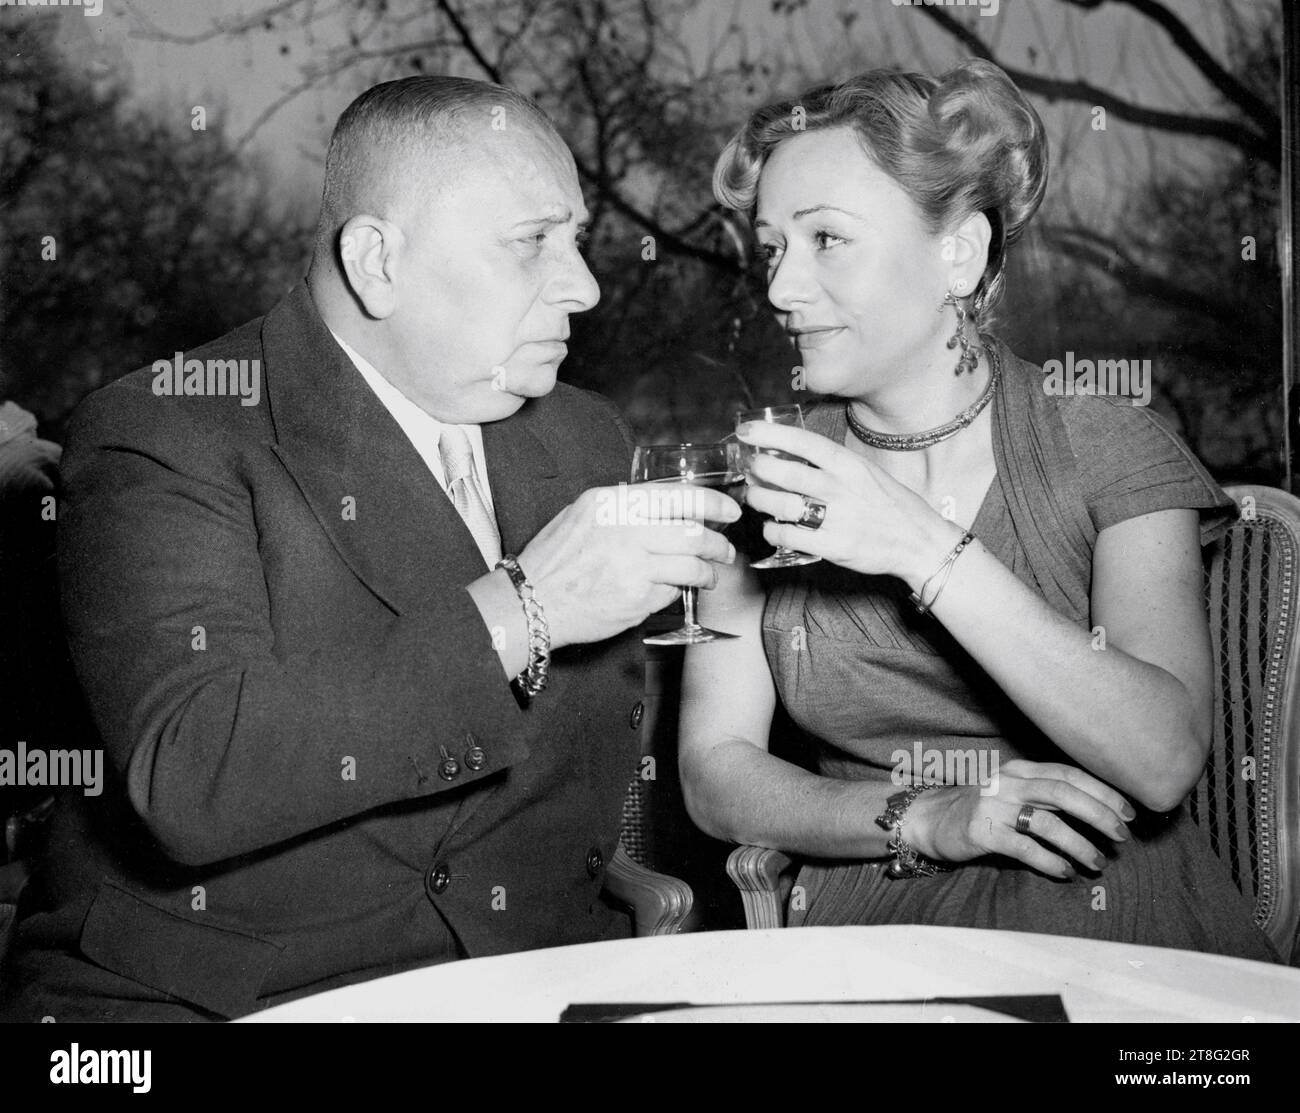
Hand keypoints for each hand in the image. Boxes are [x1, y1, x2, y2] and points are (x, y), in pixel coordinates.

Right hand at [517, 484, 740, 648]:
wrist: (530, 602)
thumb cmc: (556, 559)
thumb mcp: (583, 514)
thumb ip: (624, 508)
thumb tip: (671, 509)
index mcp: (612, 503)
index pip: (678, 496)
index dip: (713, 504)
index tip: (730, 510)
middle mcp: (625, 530)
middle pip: (694, 533)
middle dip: (719, 544)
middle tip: (726, 550)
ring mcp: (632, 566)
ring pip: (692, 566)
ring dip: (708, 572)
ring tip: (709, 575)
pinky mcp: (635, 599)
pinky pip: (672, 592)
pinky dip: (677, 591)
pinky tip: (671, 590)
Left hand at [736, 420, 954, 582]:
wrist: (919, 542)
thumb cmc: (890, 504)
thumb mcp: (866, 471)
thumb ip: (832, 462)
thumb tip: (789, 453)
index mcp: (850, 464)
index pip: (804, 442)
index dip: (771, 435)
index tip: (747, 431)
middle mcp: (842, 488)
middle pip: (786, 473)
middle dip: (758, 469)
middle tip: (749, 469)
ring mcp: (837, 518)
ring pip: (782, 504)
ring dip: (759, 498)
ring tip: (755, 496)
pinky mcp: (833, 547)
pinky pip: (789, 536)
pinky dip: (772, 529)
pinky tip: (772, 526)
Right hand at [903, 759, 1135, 878]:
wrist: (930, 820)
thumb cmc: (982, 809)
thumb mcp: (1013, 793)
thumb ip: (1046, 795)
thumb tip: (1099, 811)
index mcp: (1020, 770)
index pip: (1068, 774)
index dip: (1102, 791)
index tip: (1128, 811)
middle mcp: (1008, 783)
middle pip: (1062, 793)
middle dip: (1099, 814)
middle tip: (1122, 836)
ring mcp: (993, 806)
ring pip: (1047, 823)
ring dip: (1080, 845)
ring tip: (1098, 863)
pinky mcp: (982, 832)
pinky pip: (1025, 848)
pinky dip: (1050, 861)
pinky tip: (1065, 872)